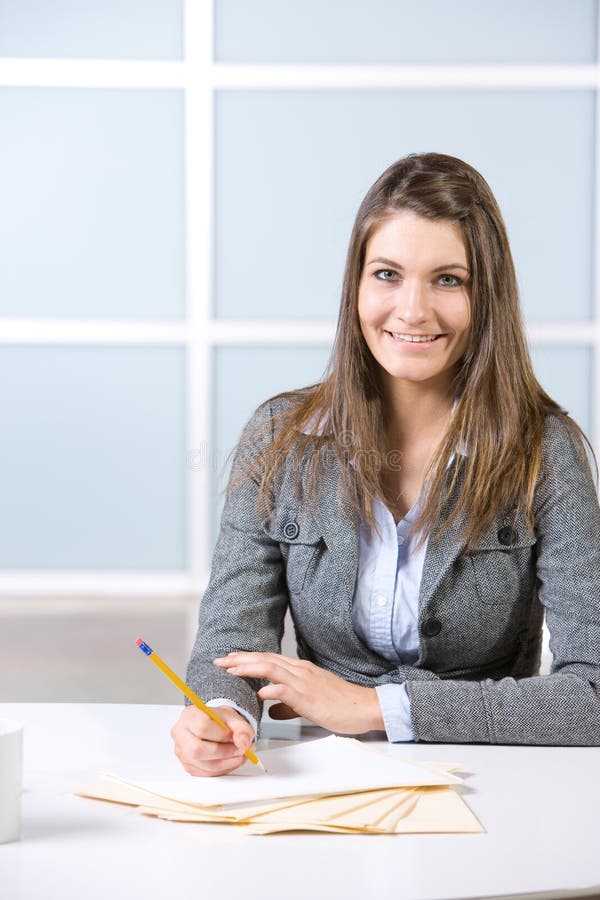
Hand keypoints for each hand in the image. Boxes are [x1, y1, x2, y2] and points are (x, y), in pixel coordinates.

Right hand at [170, 704, 254, 776]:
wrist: (216, 726)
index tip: (235, 736)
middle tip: (240, 750)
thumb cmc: (220, 721)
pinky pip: (205, 773)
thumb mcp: (234, 718)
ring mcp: (182, 752)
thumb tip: (243, 744)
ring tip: (239, 755)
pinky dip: (222, 769)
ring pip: (203, 765)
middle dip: (224, 752)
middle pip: (198, 749)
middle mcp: (180, 734)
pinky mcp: (188, 766)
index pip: (202, 727)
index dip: (222, 735)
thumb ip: (242, 729)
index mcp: (189, 716)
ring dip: (226, 763)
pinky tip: (231, 761)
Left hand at [213, 652, 383, 734]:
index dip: (247, 658)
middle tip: (219, 661)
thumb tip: (272, 710)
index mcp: (300, 670)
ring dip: (248, 667)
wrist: (364, 706)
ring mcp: (304, 681)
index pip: (268, 658)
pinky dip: (270, 689)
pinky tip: (258, 691)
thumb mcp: (311, 702)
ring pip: (271, 667)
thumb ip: (289, 705)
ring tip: (230, 670)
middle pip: (264, 658)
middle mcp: (300, 670)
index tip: (229, 659)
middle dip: (239, 659)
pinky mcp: (309, 696)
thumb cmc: (341, 705)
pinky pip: (285, 690)